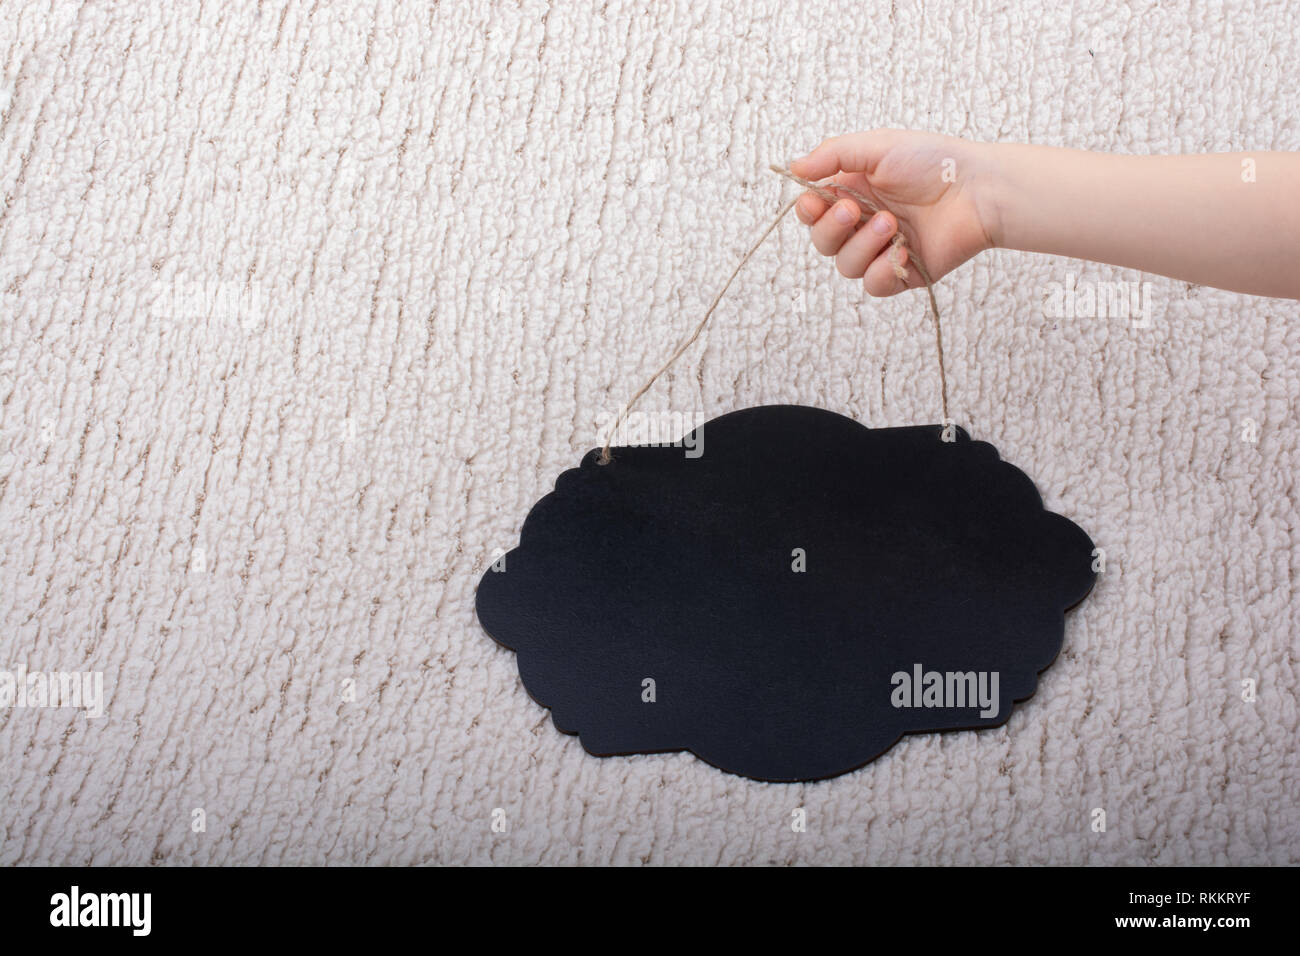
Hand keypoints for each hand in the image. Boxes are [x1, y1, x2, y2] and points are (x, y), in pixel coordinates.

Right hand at [790, 130, 999, 295]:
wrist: (978, 191)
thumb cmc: (933, 162)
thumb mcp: (878, 145)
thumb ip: (832, 154)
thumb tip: (794, 167)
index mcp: (853, 193)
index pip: (813, 213)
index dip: (808, 212)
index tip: (815, 203)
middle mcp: (864, 224)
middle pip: (823, 243)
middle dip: (833, 228)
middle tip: (856, 210)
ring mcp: (882, 251)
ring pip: (846, 266)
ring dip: (863, 246)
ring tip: (892, 224)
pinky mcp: (903, 274)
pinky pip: (874, 285)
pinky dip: (883, 270)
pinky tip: (902, 252)